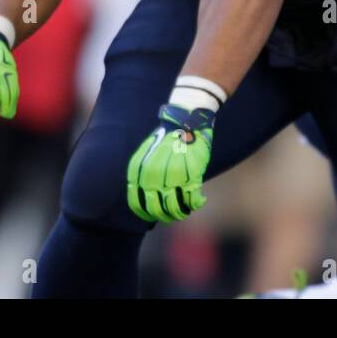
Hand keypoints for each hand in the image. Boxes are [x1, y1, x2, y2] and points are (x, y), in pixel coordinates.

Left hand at [127, 104, 214, 222]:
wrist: (185, 121)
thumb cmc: (168, 139)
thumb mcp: (148, 156)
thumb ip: (145, 175)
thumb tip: (148, 197)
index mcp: (139, 170)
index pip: (137, 202)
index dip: (145, 213)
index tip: (152, 216)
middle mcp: (152, 176)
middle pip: (155, 208)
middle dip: (164, 216)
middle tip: (172, 216)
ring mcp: (171, 176)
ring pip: (173, 207)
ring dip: (180, 213)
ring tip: (185, 211)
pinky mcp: (191, 175)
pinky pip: (191, 199)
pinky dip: (195, 204)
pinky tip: (199, 201)